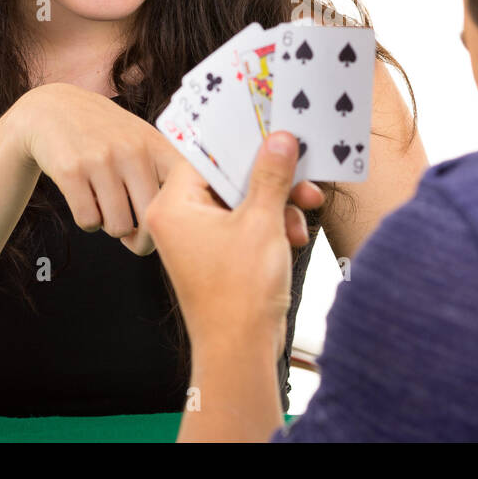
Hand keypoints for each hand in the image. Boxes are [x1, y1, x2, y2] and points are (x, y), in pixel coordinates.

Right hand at [15, 83, 183, 255]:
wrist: (54, 109)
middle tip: (133, 235)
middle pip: (150, 219)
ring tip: (107, 208)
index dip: (177, 217)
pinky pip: (89, 221)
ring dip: (111, 226)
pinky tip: (87, 203)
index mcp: (156, 145)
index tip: (165, 225)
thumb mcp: (141, 138)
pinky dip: (89, 222)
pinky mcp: (71, 171)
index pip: (183, 191)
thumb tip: (179, 218)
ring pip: (119, 226)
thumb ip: (164, 170)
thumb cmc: (105, 132)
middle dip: (141, 237)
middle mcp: (132, 151)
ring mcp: (101, 160)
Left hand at [143, 132, 323, 353]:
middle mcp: (179, 219)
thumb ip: (271, 175)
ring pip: (242, 199)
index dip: (240, 139)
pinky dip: (271, 223)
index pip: (204, 153)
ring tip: (304, 208)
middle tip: (300, 167)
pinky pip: (246, 222)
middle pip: (227, 175)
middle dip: (269, 175)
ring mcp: (198, 238)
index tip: (269, 127)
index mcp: (173, 206)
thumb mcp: (262, 222)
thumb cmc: (239, 294)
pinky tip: (294, 233)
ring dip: (277, 201)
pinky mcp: (218, 254)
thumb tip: (280, 139)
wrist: (241, 352)